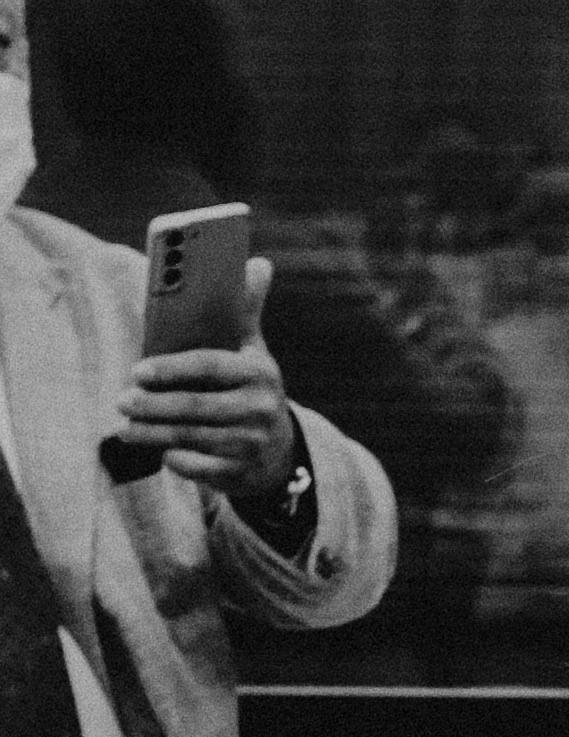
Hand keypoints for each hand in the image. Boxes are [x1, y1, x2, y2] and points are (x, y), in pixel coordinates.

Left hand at [113, 252, 298, 502]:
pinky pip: (200, 468)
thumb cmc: (251, 390)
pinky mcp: (241, 473)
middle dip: (154, 405)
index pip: (210, 366)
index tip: (138, 370)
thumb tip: (259, 263)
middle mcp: (260, 408)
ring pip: (192, 438)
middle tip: (121, 400)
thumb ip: (246, 311)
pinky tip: (158, 452)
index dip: (171, 368)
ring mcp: (251, 443)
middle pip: (195, 406)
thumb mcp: (252, 352)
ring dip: (153, 433)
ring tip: (124, 427)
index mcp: (259, 372)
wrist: (279, 453)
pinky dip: (177, 460)